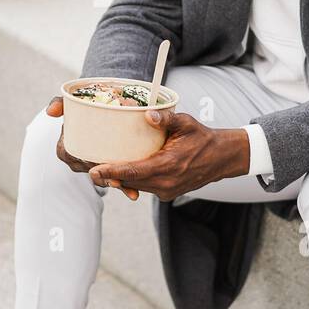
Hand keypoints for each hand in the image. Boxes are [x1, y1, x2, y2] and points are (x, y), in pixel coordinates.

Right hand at [48, 96, 142, 200]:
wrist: (103, 111)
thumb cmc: (83, 108)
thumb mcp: (71, 103)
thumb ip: (59, 103)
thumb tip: (50, 112)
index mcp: (65, 150)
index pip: (72, 157)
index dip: (82, 161)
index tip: (94, 160)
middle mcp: (78, 163)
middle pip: (91, 170)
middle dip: (101, 175)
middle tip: (113, 176)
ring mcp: (93, 169)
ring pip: (103, 178)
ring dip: (113, 183)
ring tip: (123, 184)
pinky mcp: (108, 171)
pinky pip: (115, 181)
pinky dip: (124, 188)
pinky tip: (134, 194)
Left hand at [87, 112, 250, 202]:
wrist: (221, 158)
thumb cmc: (201, 137)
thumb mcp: (186, 123)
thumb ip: (166, 119)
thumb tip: (147, 114)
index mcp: (168, 166)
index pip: (133, 171)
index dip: (111, 172)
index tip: (93, 171)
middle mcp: (166, 183)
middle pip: (129, 181)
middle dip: (108, 176)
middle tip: (87, 167)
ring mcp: (166, 191)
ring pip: (135, 186)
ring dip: (119, 178)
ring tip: (99, 168)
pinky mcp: (167, 194)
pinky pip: (144, 187)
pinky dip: (132, 179)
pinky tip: (121, 170)